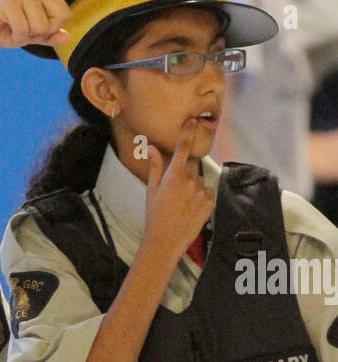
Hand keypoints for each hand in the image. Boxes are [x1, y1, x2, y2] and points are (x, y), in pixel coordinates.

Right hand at [0, 0, 117, 47]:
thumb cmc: (1, 26)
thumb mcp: (27, 34)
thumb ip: (47, 35)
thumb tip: (66, 35)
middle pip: (62, 17)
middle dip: (45, 30)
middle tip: (24, 28)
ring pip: (43, 27)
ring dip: (27, 35)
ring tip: (11, 26)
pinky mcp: (11, 1)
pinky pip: (26, 31)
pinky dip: (16, 37)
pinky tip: (4, 26)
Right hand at [143, 119, 216, 261]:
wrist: (165, 241)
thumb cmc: (154, 215)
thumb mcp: (151, 190)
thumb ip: (155, 166)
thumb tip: (150, 148)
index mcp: (174, 175)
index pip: (183, 147)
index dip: (188, 132)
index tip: (192, 121)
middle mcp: (190, 180)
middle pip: (193, 166)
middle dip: (186, 173)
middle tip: (176, 191)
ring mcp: (202, 191)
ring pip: (200, 180)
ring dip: (194, 186)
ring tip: (182, 204)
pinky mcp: (210, 202)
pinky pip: (208, 192)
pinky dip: (201, 197)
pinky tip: (190, 209)